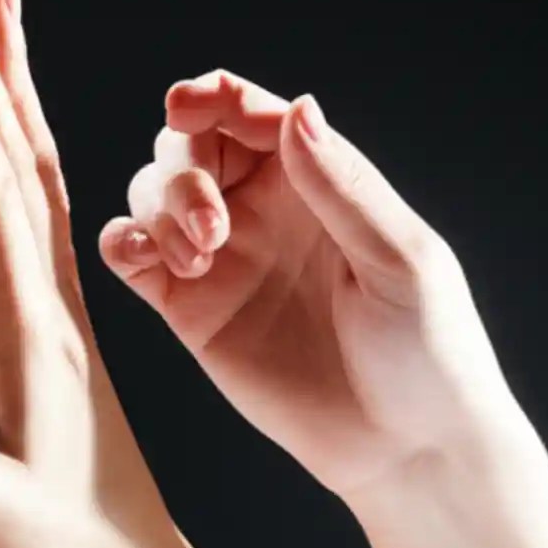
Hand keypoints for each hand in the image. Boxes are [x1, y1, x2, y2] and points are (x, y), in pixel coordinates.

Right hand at [0, 0, 250, 547]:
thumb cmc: (50, 542)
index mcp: (27, 327)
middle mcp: (51, 302)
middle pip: (24, 167)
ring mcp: (60, 311)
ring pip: (39, 186)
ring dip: (16, 108)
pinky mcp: (58, 330)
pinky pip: (41, 226)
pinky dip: (21, 169)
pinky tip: (9, 157)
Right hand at [99, 70, 547, 547]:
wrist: (404, 449)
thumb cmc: (426, 349)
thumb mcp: (401, 260)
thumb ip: (342, 186)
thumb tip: (298, 109)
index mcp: (316, 182)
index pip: (251, 115)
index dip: (215, 98)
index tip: (188, 105)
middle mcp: (261, 210)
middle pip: (189, 146)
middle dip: (183, 166)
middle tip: (213, 223)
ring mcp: (220, 257)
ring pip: (152, 193)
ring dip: (160, 208)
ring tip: (200, 257)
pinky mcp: (187, 309)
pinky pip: (131, 255)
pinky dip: (121, 242)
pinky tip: (145, 258)